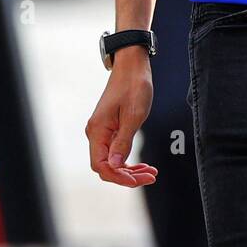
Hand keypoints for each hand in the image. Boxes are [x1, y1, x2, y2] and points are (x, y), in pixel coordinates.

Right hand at [85, 46, 157, 186]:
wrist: (132, 66)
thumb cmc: (134, 86)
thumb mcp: (133, 115)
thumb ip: (123, 142)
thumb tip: (115, 166)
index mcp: (98, 130)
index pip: (101, 166)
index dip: (119, 177)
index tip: (139, 180)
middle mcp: (95, 133)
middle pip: (106, 166)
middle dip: (127, 176)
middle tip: (151, 176)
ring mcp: (102, 131)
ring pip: (111, 161)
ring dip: (129, 169)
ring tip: (151, 172)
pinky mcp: (109, 129)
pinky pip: (115, 151)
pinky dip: (128, 160)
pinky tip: (143, 164)